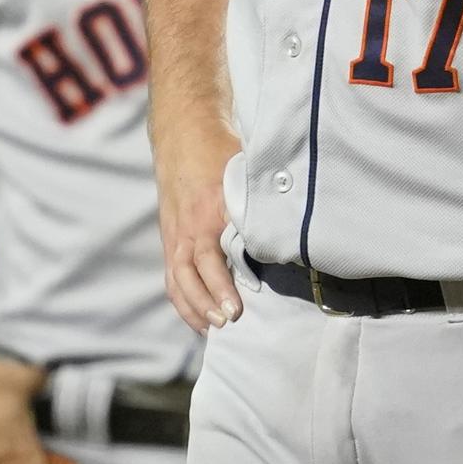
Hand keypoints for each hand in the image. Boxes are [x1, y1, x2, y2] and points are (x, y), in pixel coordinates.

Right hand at [155, 114, 241, 332]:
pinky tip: (201, 321)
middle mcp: (190, 226)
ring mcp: (176, 236)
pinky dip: (184, 303)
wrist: (182, 135)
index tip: (246, 298)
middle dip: (211, 297)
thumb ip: (261, 199)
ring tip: (216, 328)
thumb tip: (292, 228)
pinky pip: (173, 278)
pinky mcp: (170, 242)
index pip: (218, 250)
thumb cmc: (220, 153)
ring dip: (196, 306)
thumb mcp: (243, 169)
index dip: (228, 278)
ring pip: (179, 279)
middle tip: (232, 318)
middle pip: (195, 269)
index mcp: (210, 207)